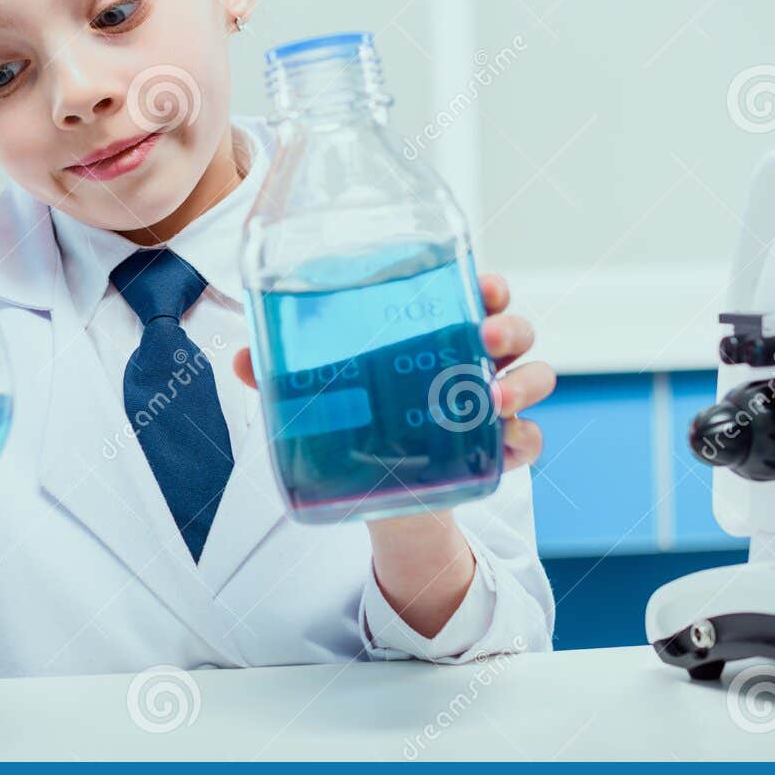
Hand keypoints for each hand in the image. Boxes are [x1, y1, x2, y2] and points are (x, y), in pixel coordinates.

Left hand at [230, 272, 556, 469]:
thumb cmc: (361, 417)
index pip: (478, 297)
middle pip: (516, 330)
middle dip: (512, 327)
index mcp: (440, 333)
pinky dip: (523, 442)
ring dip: (525, 383)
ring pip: (536, 379)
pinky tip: (505, 447)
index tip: (486, 284)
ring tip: (494, 396)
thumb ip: (285, 374)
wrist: (384, 490)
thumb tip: (238, 357)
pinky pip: (528, 443)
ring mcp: (491, 406)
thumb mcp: (326, 393)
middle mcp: (476, 362)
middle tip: (487, 335)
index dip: (491, 286)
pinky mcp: (495, 453)